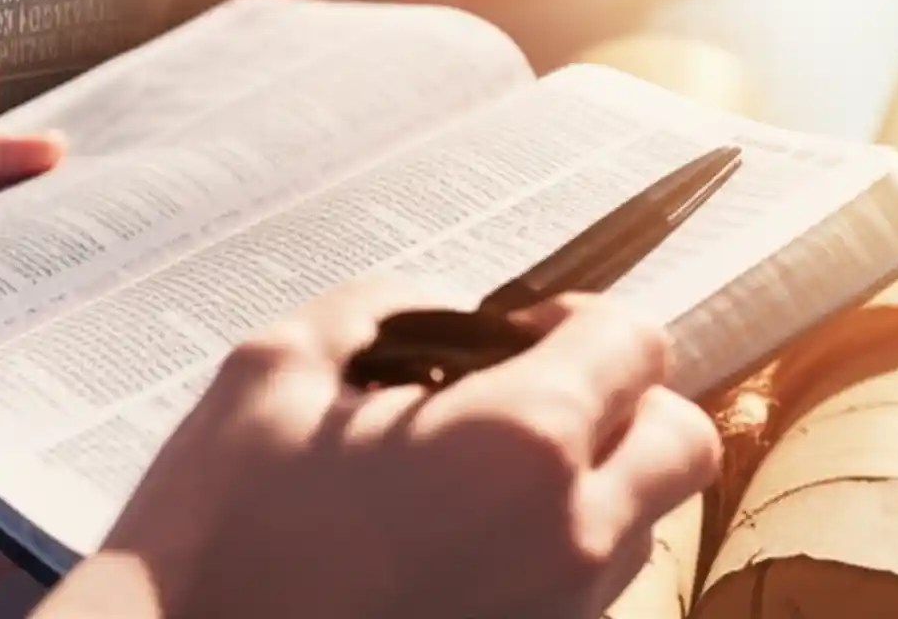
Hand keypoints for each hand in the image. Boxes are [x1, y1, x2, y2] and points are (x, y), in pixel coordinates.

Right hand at [39, 276, 720, 618]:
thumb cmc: (217, 528)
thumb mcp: (275, 368)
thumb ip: (380, 309)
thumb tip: (442, 317)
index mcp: (517, 446)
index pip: (636, 342)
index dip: (584, 319)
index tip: (529, 331)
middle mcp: (569, 541)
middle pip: (680, 442)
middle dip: (624, 401)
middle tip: (529, 397)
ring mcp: (559, 617)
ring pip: (639, 522)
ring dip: (586, 480)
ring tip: (473, 481)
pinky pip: (585, 591)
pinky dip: (549, 551)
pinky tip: (452, 549)